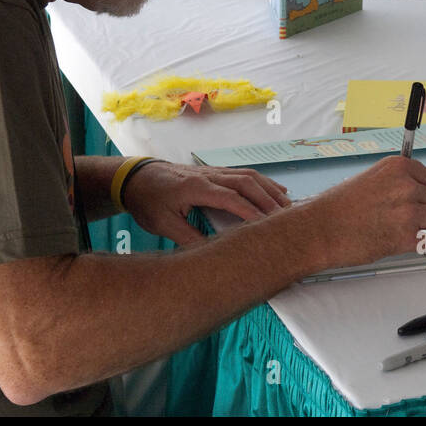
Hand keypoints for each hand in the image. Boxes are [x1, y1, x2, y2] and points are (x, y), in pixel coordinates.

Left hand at [123, 161, 289, 245]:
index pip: (231, 198)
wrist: (136, 177)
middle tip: (288, 218)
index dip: (251, 211)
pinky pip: (244, 174)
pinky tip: (277, 190)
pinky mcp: (214, 172)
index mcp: (196, 188)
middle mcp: (209, 175)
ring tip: (289, 206)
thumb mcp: (163, 225)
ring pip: (249, 176)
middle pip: (246, 183)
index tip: (268, 226)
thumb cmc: (148, 201)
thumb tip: (214, 254)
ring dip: (270, 190)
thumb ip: (188, 238)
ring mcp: (213, 171)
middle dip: (269, 200)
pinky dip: (263, 182)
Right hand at [303, 156, 425, 269]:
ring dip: (419, 225)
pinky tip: (406, 243)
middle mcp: (406, 186)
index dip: (415, 190)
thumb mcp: (368, 179)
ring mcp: (408, 212)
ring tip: (394, 229)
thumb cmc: (337, 207)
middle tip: (391, 217)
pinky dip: (422, 244)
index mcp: (397, 167)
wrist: (320, 231)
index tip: (403, 198)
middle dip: (415, 208)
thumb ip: (393, 181)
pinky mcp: (407, 238)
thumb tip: (411, 188)